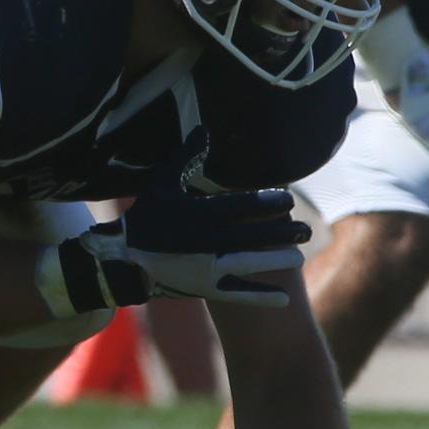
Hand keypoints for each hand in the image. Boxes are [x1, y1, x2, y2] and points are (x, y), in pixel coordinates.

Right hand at [48, 130, 307, 312]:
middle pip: (254, 235)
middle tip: (306, 230)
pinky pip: (238, 293)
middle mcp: (208, 241)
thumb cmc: (144, 219)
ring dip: (276, 260)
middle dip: (282, 232)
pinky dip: (261, 296)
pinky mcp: (205, 288)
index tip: (289, 201)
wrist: (122, 261)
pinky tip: (285, 298)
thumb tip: (204, 130)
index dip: (269, 203)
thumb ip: (185, 158)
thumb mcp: (162, 183)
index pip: (244, 207)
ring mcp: (208, 268)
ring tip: (299, 256)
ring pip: (250, 263)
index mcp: (200, 213)